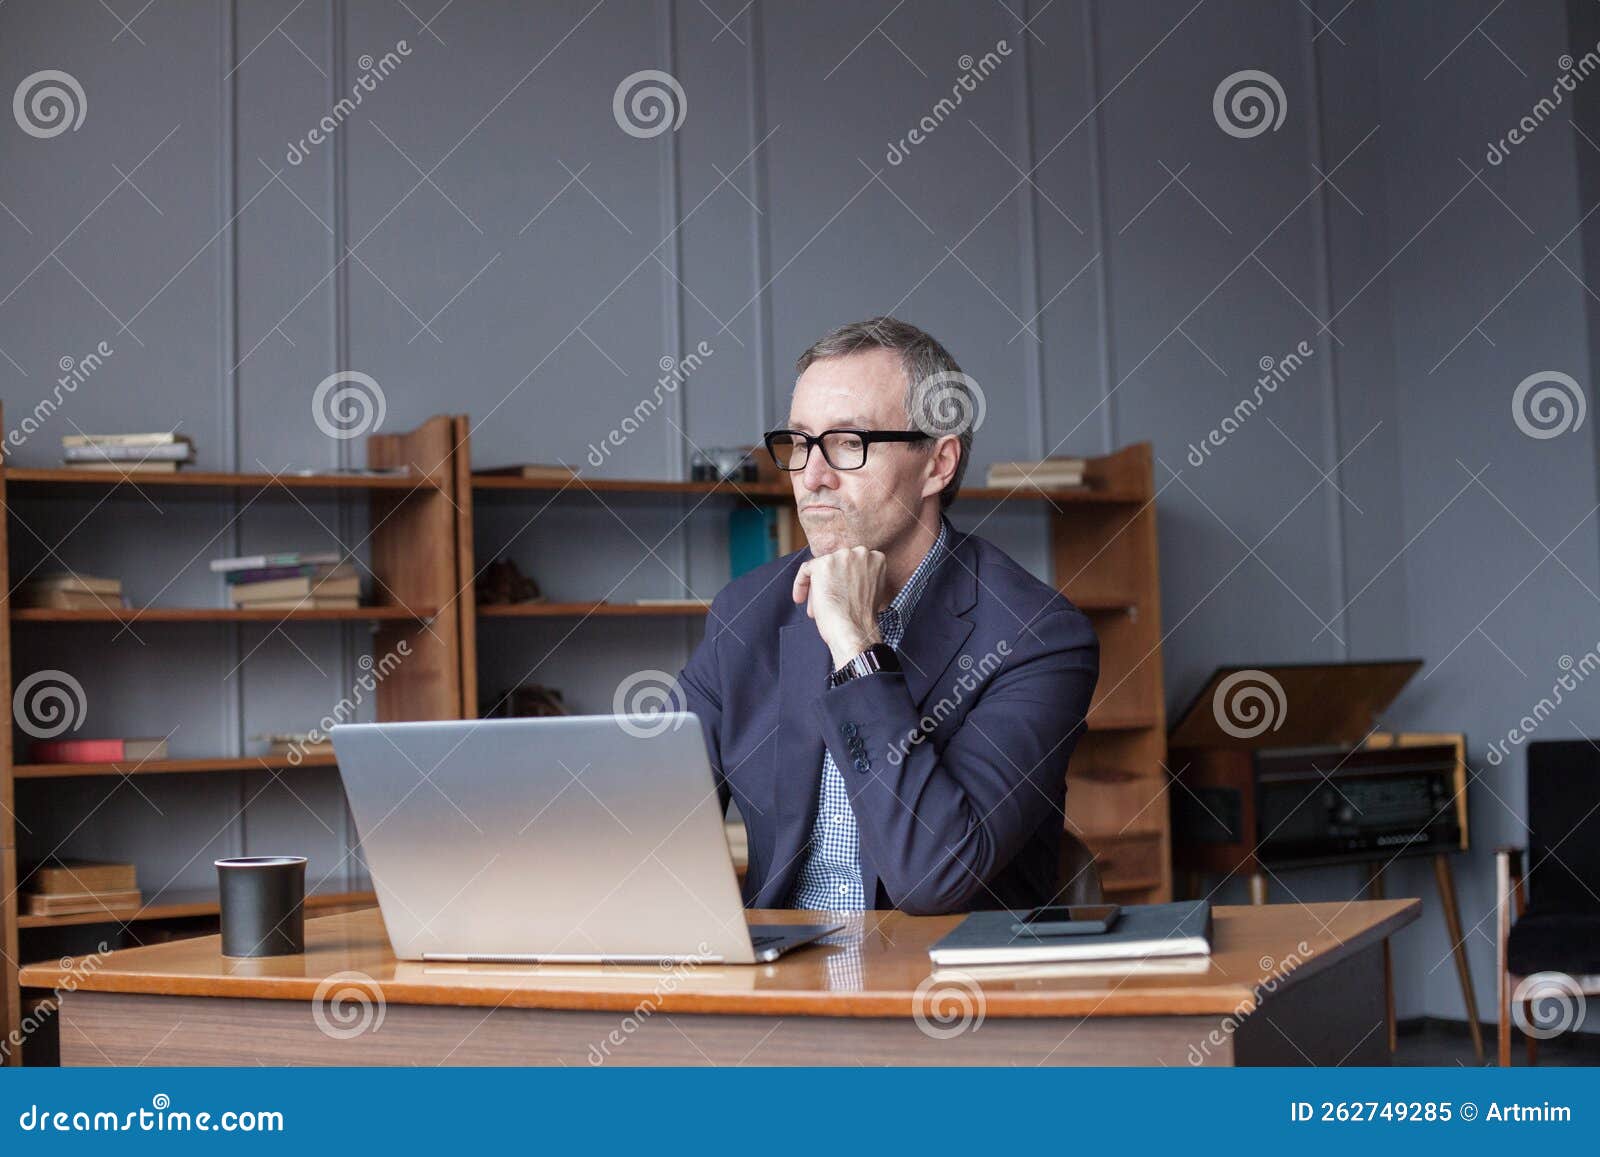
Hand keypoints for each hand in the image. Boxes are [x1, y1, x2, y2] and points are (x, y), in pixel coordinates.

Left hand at [793, 545, 886, 667]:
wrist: (854, 630)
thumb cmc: (862, 618)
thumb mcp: (870, 590)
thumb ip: (861, 577)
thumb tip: (843, 576)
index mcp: (876, 559)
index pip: (852, 564)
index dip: (843, 580)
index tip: (840, 593)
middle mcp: (861, 553)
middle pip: (837, 565)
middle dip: (830, 583)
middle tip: (826, 602)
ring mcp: (841, 557)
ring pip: (822, 568)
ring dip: (817, 587)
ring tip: (816, 607)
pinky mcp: (823, 565)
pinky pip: (806, 570)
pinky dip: (801, 584)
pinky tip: (801, 598)